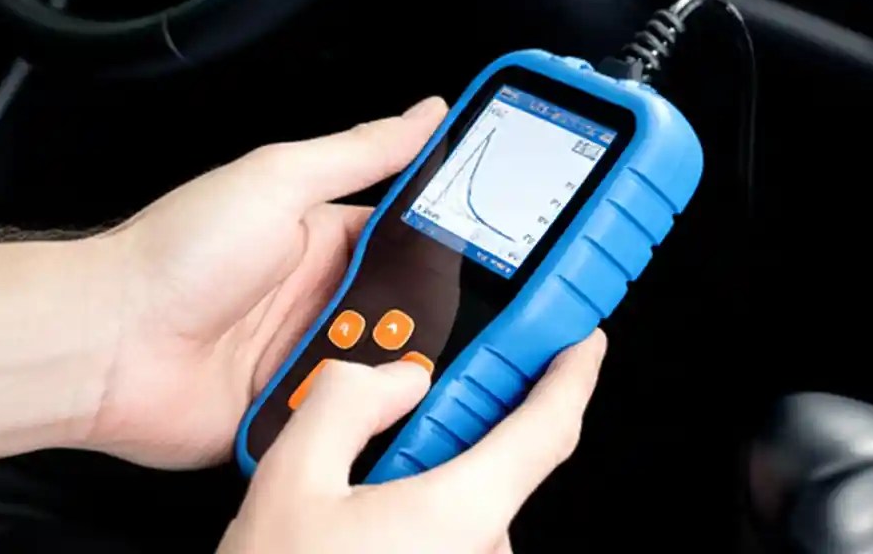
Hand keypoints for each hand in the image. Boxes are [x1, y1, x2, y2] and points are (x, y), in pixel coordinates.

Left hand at [81, 96, 448, 468]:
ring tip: (356, 358)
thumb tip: (425, 114)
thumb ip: (360, 151)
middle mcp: (315, 297)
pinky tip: (346, 406)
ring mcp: (300, 356)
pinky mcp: (286, 411)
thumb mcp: (279, 180)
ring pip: (380, 370)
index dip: (443, 249)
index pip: (407, 241)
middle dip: (411, 322)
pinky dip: (349, 416)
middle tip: (390, 319)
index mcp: (321, 237)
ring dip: (380, 370)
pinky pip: (341, 417)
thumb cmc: (176, 254)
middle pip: (401, 313)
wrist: (108, 343)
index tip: (481, 257)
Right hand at [217, 329, 609, 553]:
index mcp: (460, 516)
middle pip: (496, 468)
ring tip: (356, 488)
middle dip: (460, 428)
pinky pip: (452, 544)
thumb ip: (348, 402)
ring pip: (467, 511)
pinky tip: (362, 528)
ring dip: (430, 483)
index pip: (547, 430)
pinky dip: (421, 522)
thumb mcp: (290, 479)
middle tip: (415, 405)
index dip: (573, 375)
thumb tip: (395, 376)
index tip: (581, 340)